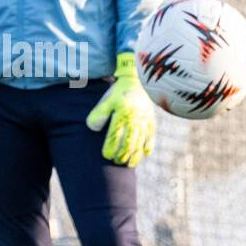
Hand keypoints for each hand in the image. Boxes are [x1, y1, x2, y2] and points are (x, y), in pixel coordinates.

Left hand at [85, 52, 155, 166]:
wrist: (139, 81)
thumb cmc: (119, 92)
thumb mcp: (107, 100)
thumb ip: (99, 114)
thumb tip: (93, 128)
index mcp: (122, 115)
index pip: (115, 136)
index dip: (110, 148)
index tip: (106, 156)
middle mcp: (135, 120)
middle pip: (128, 143)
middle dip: (122, 156)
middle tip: (116, 162)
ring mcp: (145, 122)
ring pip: (140, 143)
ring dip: (135, 156)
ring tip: (128, 164)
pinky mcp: (152, 122)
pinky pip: (151, 137)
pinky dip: (148, 147)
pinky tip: (144, 155)